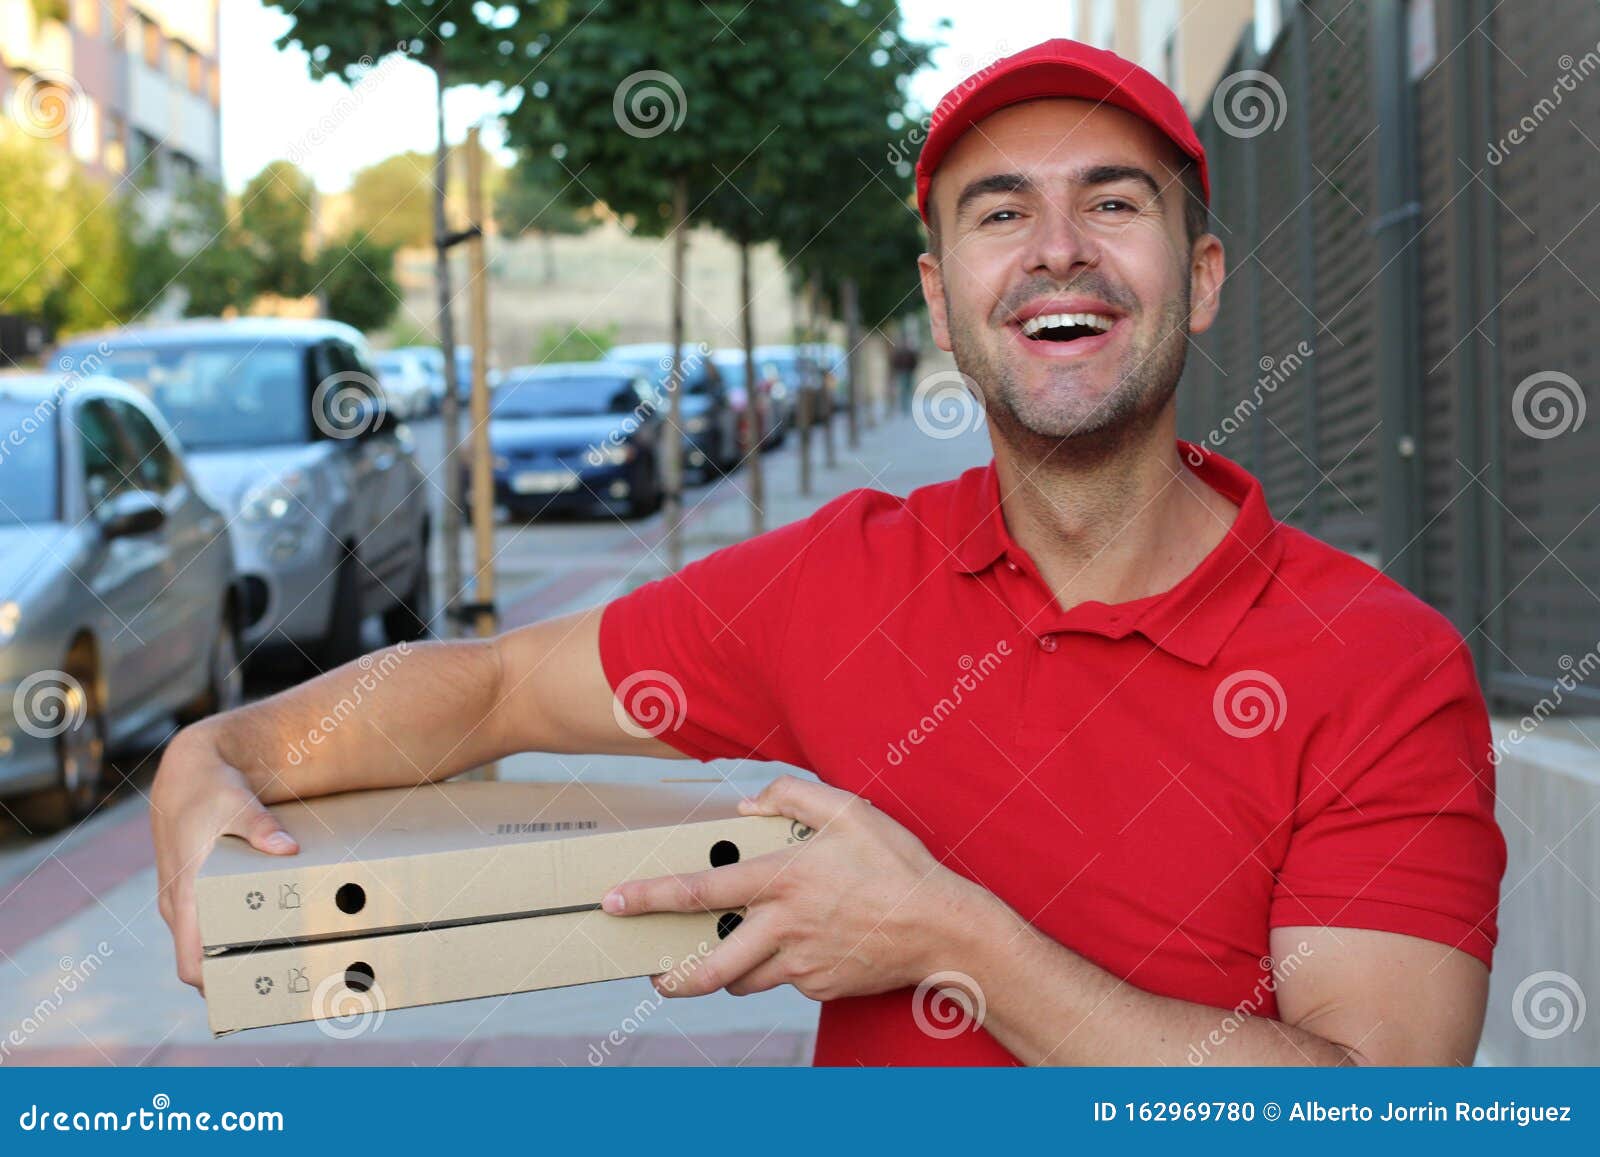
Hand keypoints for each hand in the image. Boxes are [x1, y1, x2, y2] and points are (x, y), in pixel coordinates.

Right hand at [151, 725, 299, 990]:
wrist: (186, 772)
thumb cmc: (209, 790)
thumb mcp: (236, 804)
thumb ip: (260, 827)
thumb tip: (286, 847)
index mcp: (184, 896)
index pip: (191, 964)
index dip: (217, 987)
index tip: (253, 994)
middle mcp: (178, 906)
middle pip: (200, 963)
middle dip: (234, 976)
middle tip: (284, 983)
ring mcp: (182, 900)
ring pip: (203, 945)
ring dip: (232, 955)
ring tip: (282, 961)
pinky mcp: (191, 891)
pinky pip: (206, 926)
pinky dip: (228, 934)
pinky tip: (265, 930)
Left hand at [600, 775, 979, 1000]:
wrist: (943, 927)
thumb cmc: (895, 863)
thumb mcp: (848, 809)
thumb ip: (790, 794)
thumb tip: (746, 808)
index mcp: (782, 880)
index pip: (700, 891)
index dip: (650, 897)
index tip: (615, 902)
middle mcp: (784, 928)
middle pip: (708, 967)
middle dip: (672, 975)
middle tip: (655, 970)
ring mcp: (802, 965)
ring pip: (743, 980)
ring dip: (726, 971)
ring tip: (729, 953)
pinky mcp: (820, 988)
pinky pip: (786, 982)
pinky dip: (782, 968)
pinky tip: (807, 946)